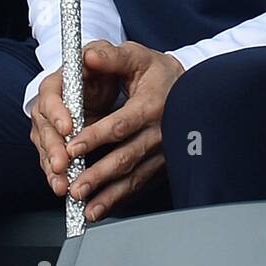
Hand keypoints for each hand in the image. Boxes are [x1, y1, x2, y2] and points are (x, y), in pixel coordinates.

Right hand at [30, 39, 120, 201]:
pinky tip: (64, 188)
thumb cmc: (121, 66)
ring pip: (47, 146)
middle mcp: (55, 102)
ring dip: (52, 167)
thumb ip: (107, 55)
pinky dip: (58, 176)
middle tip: (62, 163)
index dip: (57, 111)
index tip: (68, 126)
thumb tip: (92, 54)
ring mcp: (56, 124)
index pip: (52, 93)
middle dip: (52, 146)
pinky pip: (55, 160)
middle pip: (44, 125)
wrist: (127, 80)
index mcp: (64, 78)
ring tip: (62, 184)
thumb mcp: (122, 56)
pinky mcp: (62, 142)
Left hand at [59, 41, 183, 222]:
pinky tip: (103, 209)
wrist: (193, 89)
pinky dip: (120, 199)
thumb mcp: (137, 56)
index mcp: (150, 105)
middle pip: (125, 157)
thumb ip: (112, 57)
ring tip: (86, 208)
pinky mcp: (162, 166)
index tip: (72, 147)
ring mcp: (162, 152)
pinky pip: (140, 185)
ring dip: (108, 195)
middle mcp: (159, 132)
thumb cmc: (159, 72)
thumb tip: (88, 56)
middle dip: (98, 175)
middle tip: (74, 188)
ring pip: (133, 177)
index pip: (120, 124)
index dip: (95, 137)